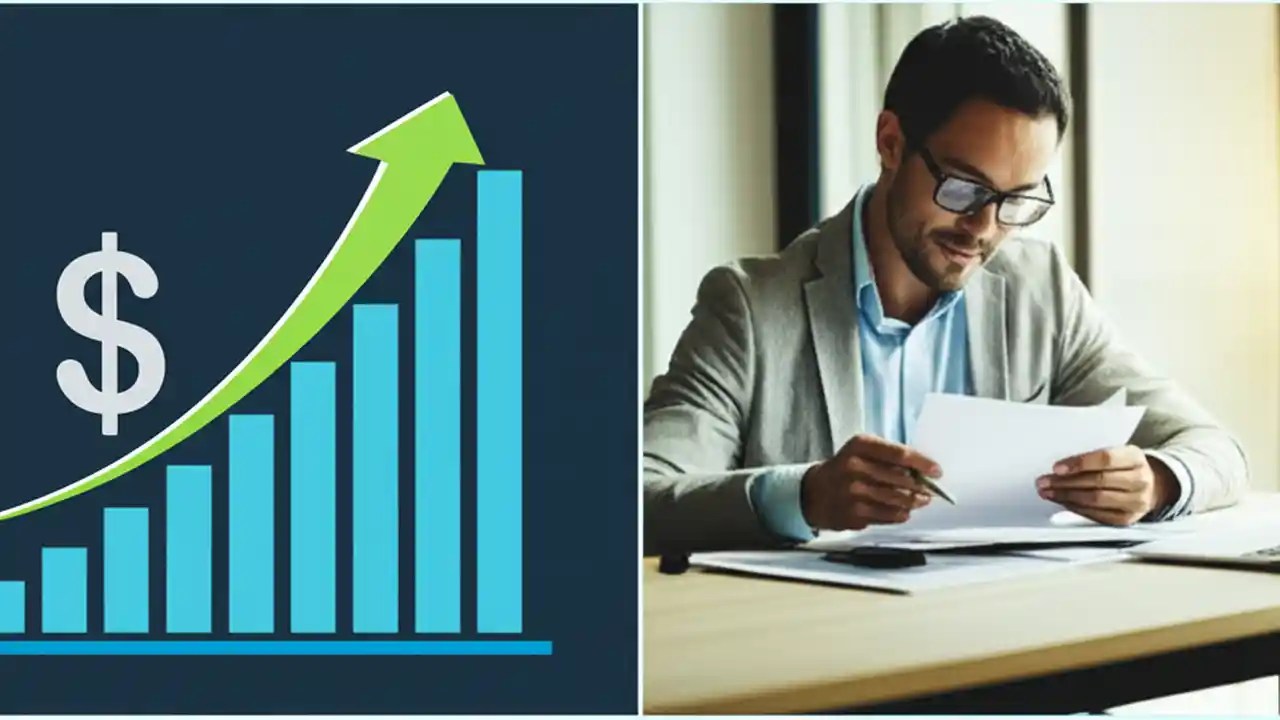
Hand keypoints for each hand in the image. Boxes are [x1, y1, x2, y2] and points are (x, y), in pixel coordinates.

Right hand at [800, 434, 939, 530]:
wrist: (814, 493)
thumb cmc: (845, 469)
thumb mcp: (861, 452)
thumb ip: (888, 456)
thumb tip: (922, 471)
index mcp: (860, 446)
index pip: (899, 454)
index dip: (922, 463)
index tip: (936, 470)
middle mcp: (855, 467)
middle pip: (901, 478)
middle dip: (921, 486)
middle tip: (931, 490)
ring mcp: (854, 492)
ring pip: (897, 499)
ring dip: (914, 501)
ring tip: (921, 501)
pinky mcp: (854, 513)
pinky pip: (888, 515)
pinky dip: (900, 514)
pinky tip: (903, 511)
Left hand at [1038, 445, 1177, 524]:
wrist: (1151, 485)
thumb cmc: (1124, 465)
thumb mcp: (1117, 452)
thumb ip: (1093, 457)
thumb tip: (1059, 467)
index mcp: (1135, 457)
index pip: (1106, 459)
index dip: (1080, 463)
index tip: (1056, 467)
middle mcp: (1140, 480)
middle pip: (1098, 481)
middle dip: (1066, 482)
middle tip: (1043, 481)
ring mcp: (1135, 502)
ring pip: (1096, 500)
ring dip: (1066, 496)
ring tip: (1047, 492)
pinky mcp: (1126, 519)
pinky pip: (1097, 515)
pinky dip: (1076, 508)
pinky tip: (1062, 502)